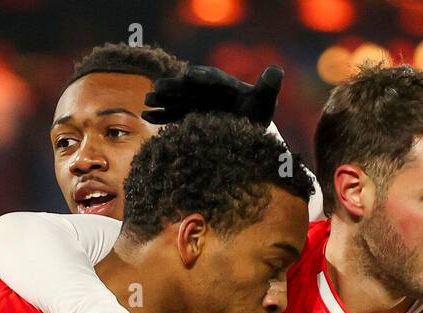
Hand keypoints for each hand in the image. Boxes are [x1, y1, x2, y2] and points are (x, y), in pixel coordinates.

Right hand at [142, 65, 282, 126]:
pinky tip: (146, 115)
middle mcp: (205, 90)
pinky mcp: (186, 117)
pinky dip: (159, 115)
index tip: (192, 76)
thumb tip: (276, 70)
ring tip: (147, 100)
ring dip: (161, 99)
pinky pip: (171, 115)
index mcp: (223, 83)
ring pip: (175, 99)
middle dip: (174, 87)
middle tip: (159, 87)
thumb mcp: (264, 102)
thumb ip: (268, 87)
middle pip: (188, 86)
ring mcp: (194, 103)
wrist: (246, 132)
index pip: (212, 78)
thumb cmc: (256, 114)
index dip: (202, 77)